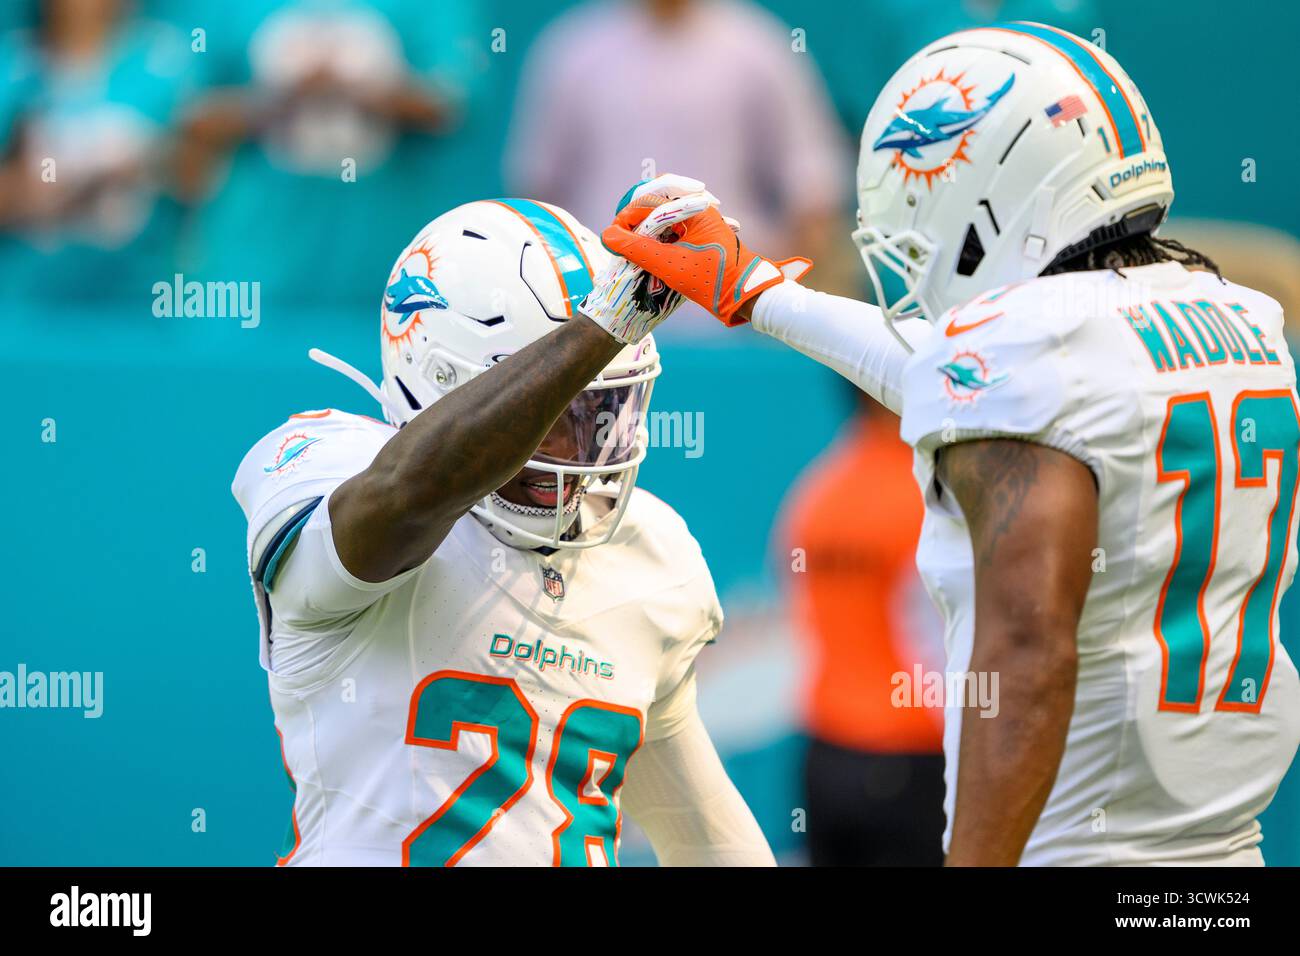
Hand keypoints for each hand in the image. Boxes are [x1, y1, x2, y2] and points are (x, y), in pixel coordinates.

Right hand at [580, 174, 717, 343]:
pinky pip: (674, 230)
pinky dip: (659, 238)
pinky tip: (648, 252)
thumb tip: (608, 234)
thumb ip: (637, 248)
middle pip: (658, 202)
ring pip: (665, 217)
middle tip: (621, 235)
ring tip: (631, 244)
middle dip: (636, 218)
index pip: (651, 201)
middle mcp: (699, 210)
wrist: (745, 296)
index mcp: (694, 208)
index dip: (627, 217)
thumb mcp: (669, 264)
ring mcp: (701, 223)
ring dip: (647, 229)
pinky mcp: (702, 238)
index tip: (613, 235)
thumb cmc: (710, 279)